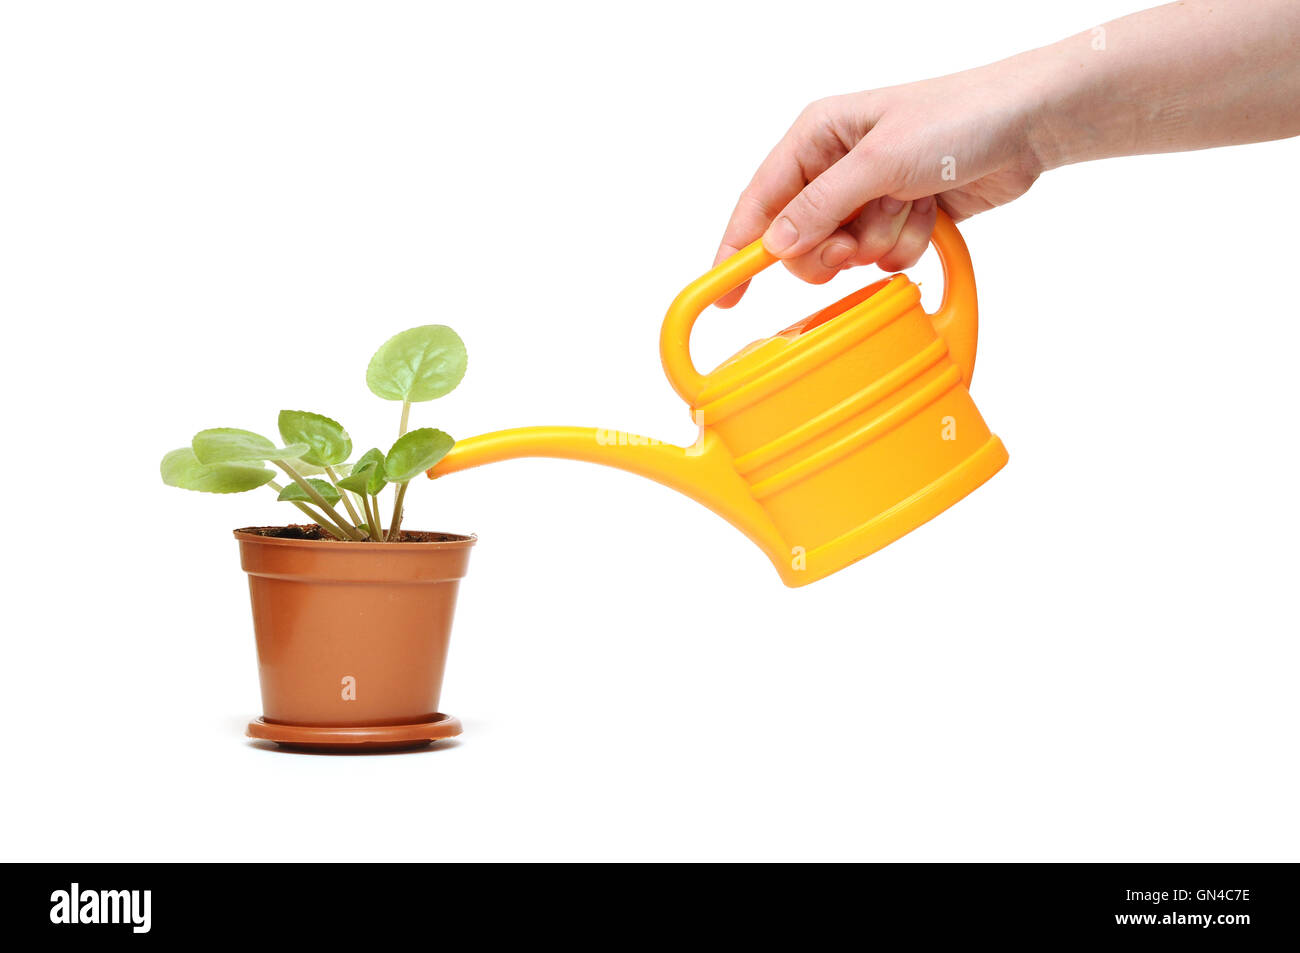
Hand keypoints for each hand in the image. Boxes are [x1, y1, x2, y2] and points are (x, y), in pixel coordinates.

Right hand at [714, 65, 1042, 306]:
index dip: (737, 248)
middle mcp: (836, 166)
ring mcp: (870, 195)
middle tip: (852, 243)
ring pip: (847, 254)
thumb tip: (776, 243)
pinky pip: (884, 256)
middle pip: (801, 240)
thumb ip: (822, 204)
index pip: (760, 200)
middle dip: (831, 249)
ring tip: (913, 204)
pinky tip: (932, 211)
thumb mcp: (880, 159)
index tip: (723, 293)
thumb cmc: (958, 117)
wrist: (1030, 123)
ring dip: (882, 240)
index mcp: (817, 137)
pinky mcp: (901, 216)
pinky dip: (909, 243)